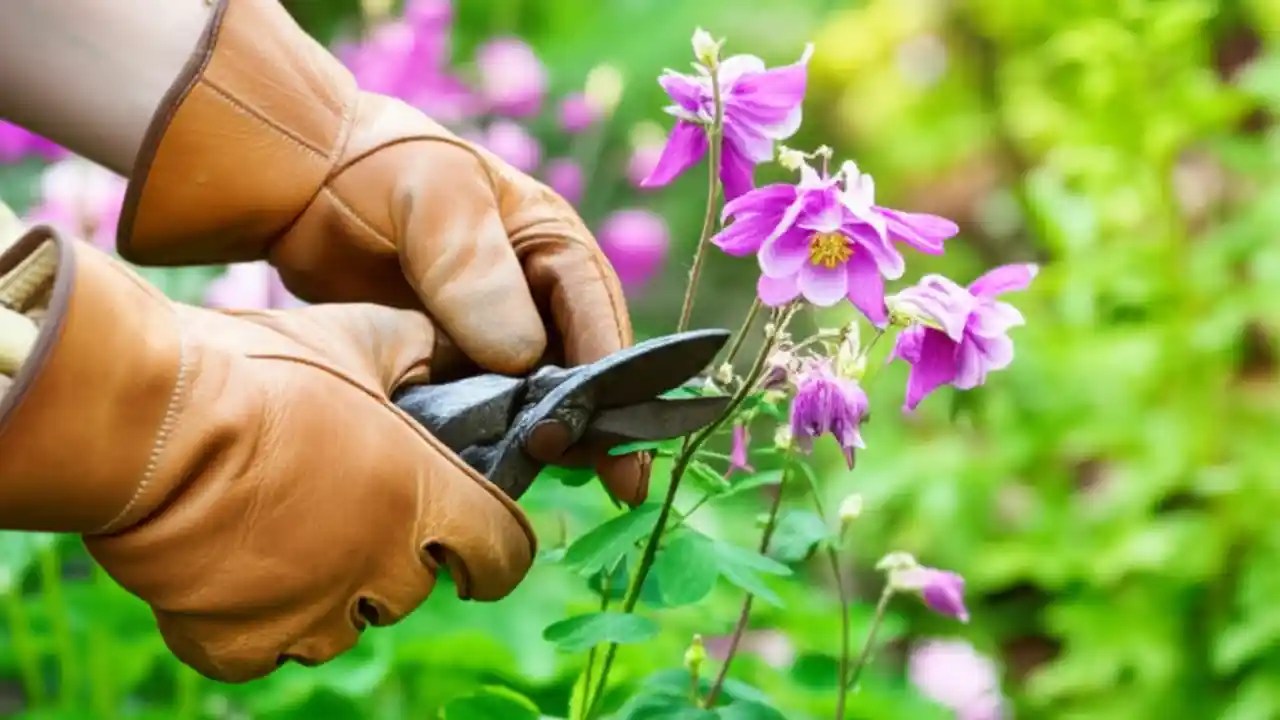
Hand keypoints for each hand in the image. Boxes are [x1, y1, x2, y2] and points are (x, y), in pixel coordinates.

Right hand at [0, 227, 533, 681]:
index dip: (494, 546)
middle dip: (389, 553)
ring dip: (325, 591)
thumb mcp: (355, 337)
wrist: (140, 419)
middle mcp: (379, 568)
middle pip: (412, 585)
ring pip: (342, 625)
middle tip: (337, 502)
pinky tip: (230, 569)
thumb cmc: (254, 373)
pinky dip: (253, 622)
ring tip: (277, 529)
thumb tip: (457, 347)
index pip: (502, 553)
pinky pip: (267, 650)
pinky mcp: (240, 643)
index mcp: (423, 498)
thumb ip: (421, 349)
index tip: (473, 538)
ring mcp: (310, 615)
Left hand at [114, 0, 648, 504]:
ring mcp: (495, 331)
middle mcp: (536, 293)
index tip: (619, 437)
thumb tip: (523, 358)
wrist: (302, 183)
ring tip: (561, 483)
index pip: (597, 316)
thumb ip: (475, 268)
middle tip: (614, 483)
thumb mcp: (434, 201)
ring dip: (552, 436)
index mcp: (552, 243)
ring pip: (538, 394)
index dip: (614, 379)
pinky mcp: (455, 362)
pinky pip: (487, 406)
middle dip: (595, 420)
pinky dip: (497, 437)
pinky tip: (499, 475)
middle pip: (581, 365)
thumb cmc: (376, 170)